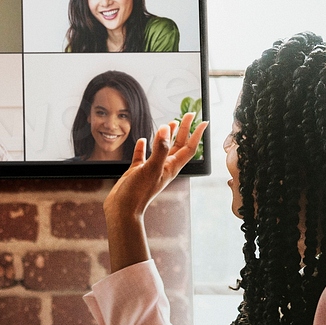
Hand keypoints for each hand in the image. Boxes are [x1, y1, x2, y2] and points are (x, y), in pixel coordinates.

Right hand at [102, 114, 206, 272]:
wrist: (122, 210)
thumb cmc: (138, 192)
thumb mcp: (151, 168)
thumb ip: (160, 148)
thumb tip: (166, 128)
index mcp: (171, 167)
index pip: (188, 148)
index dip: (196, 134)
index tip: (202, 121)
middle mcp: (163, 167)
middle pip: (178, 146)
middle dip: (184, 130)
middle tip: (188, 114)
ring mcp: (150, 169)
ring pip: (162, 149)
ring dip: (167, 136)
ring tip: (170, 123)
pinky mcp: (137, 171)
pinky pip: (142, 156)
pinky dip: (143, 147)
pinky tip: (142, 140)